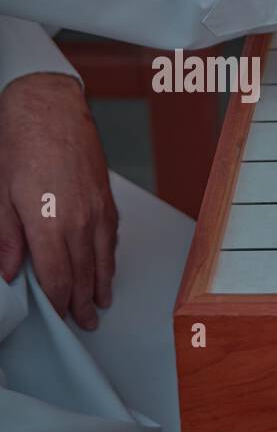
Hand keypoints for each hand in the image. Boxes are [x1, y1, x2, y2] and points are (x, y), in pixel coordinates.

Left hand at [0, 73, 116, 328]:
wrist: (50, 109)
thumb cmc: (20, 143)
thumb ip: (6, 237)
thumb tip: (9, 272)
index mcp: (48, 224)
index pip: (57, 276)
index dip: (60, 301)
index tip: (61, 316)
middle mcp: (79, 222)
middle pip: (84, 273)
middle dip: (84, 302)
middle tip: (85, 321)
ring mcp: (98, 211)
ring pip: (103, 259)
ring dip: (102, 284)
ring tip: (100, 303)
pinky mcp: (107, 199)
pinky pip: (111, 238)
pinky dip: (109, 258)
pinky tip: (107, 266)